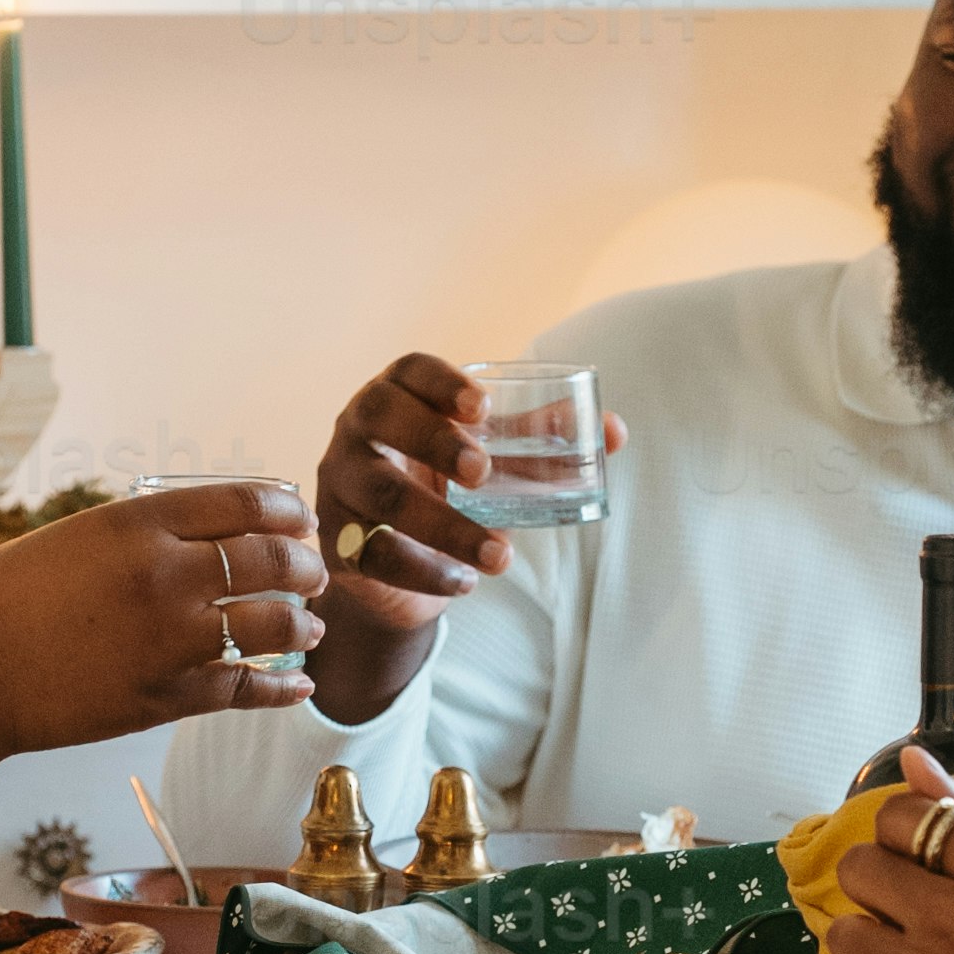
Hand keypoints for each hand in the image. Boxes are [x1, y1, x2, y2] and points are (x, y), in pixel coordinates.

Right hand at [0, 479, 324, 742]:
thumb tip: (203, 538)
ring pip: (275, 626)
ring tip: (312, 628)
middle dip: (307, 566)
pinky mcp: (167, 698)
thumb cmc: (3, 602)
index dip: (288, 512)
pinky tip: (300, 684)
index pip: (247, 503)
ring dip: (305, 626)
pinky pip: (248, 689)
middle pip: (273, 560)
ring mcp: (170, 639)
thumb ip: (141, 535)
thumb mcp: (75, 539)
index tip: (300, 520)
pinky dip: (283, 687)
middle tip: (315, 573)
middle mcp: (166, 574)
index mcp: (138, 522)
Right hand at [310, 351, 627, 723]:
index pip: (407, 371)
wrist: (397, 566)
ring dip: (445, 527)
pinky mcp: (338, 543)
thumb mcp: (490, 459)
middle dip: (434, 441)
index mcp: (396, 397)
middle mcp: (356, 432)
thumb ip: (541, 441)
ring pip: (382, 495)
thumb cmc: (445, 487)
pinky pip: (373, 555)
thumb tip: (614, 431)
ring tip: (503, 557)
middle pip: (381, 418)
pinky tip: (466, 581)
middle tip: (485, 473)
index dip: (442, 382)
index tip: (485, 407)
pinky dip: (426, 573)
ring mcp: (340, 486)